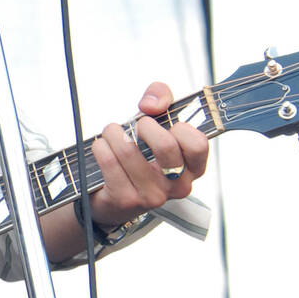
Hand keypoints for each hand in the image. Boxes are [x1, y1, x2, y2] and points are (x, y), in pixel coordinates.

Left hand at [86, 82, 208, 227]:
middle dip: (143, 125)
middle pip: (165, 146)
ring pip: (128, 150)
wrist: (114, 198)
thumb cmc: (142, 156)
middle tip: (135, 126)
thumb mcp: (159, 122)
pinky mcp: (126, 200)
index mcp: (193, 168)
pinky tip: (102, 148)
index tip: (166, 124)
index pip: (198, 144)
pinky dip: (100, 147)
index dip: (180, 127)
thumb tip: (150, 104)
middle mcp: (177, 185)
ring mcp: (152, 196)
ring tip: (112, 133)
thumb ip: (162, 97)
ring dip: (113, 133)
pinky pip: (108, 161)